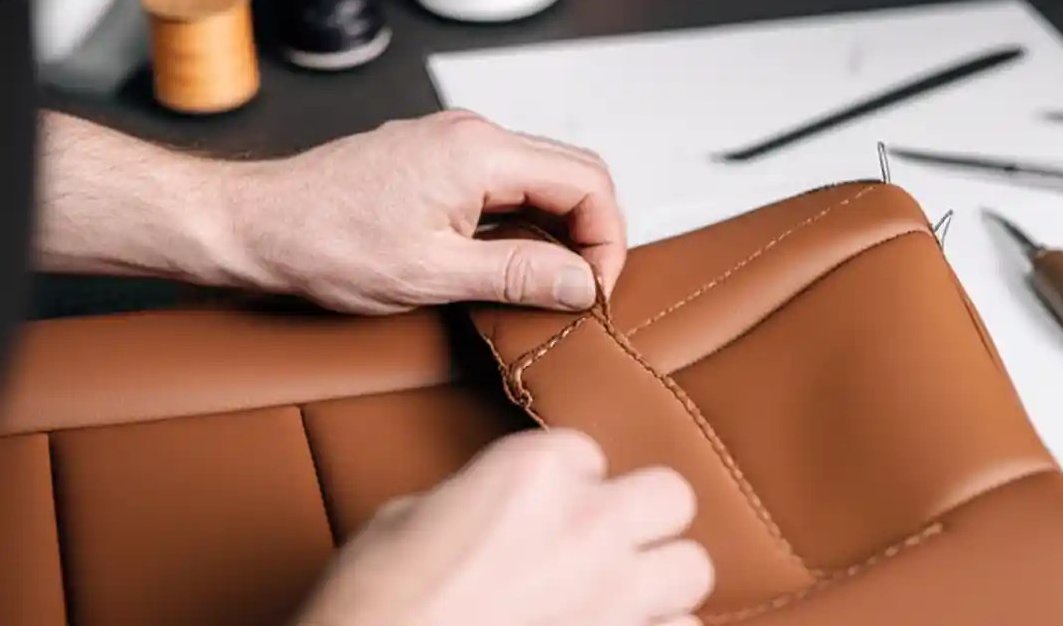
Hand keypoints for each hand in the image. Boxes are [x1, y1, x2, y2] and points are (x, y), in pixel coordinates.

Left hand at [227, 110, 626, 314]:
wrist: (252, 225)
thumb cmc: (323, 243)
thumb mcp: (430, 275)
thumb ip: (517, 275)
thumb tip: (581, 283)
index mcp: (479, 153)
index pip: (587, 181)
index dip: (607, 240)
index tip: (595, 290)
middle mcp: (472, 134)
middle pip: (572, 174)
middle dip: (591, 234)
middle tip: (582, 291)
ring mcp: (452, 143)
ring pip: (541, 179)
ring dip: (558, 230)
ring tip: (548, 284)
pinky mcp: (436, 160)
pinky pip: (505, 184)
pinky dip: (524, 223)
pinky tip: (510, 263)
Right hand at [292, 428, 713, 625]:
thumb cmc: (369, 609)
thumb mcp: (402, 523)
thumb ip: (472, 500)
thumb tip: (493, 514)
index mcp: (530, 472)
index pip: (585, 452)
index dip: (563, 484)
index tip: (541, 512)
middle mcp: (589, 524)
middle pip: (668, 496)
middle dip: (638, 518)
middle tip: (602, 545)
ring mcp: (618, 596)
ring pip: (692, 568)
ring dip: (658, 582)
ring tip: (618, 599)